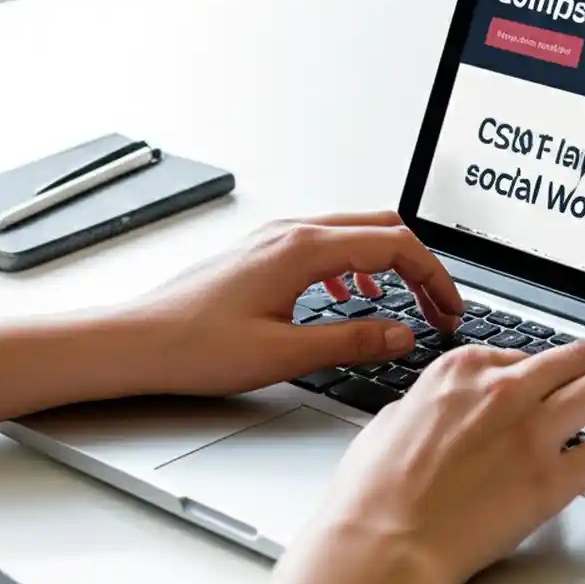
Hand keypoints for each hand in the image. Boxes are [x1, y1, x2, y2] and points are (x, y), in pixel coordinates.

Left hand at [133, 211, 463, 396]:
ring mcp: (278, 238)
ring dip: (393, 264)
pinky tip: (357, 294)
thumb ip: (353, 340)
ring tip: (407, 304)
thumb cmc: (194, 346)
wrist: (134, 343)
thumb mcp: (285, 354)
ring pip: (358, 232)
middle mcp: (293, 232)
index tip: (450, 311)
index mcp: (304, 250)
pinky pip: (330, 244)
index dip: (435, 278)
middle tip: (439, 308)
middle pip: (384, 229)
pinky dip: (359, 264)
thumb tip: (403, 335)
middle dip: (422, 267)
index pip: (397, 245)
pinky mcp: (266, 252)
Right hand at [236, 342, 584, 583]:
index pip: (528, 355)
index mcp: (463, 370)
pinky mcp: (552, 479)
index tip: (542, 398)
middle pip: (580, 357)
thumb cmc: (374, 493)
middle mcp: (504, 390)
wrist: (381, 543)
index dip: (540, 381)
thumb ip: (429, 404)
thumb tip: (440, 408)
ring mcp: (532, 431)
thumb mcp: (392, 419)